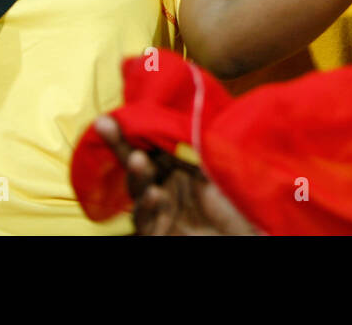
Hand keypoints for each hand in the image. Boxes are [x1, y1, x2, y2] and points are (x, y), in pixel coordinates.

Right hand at [92, 116, 256, 234]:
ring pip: (138, 191)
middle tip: (108, 127)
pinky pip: (146, 220)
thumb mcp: (216, 168)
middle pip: (136, 164)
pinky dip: (148, 207)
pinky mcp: (157, 232)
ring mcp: (158, 210)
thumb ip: (196, 148)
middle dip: (121, 146)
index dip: (128, 132)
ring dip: (137, 174)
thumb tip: (182, 119)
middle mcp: (162, 185)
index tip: (107, 119)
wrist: (244, 234)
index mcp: (174, 165)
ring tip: (137, 159)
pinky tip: (154, 194)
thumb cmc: (233, 201)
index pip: (147, 145)